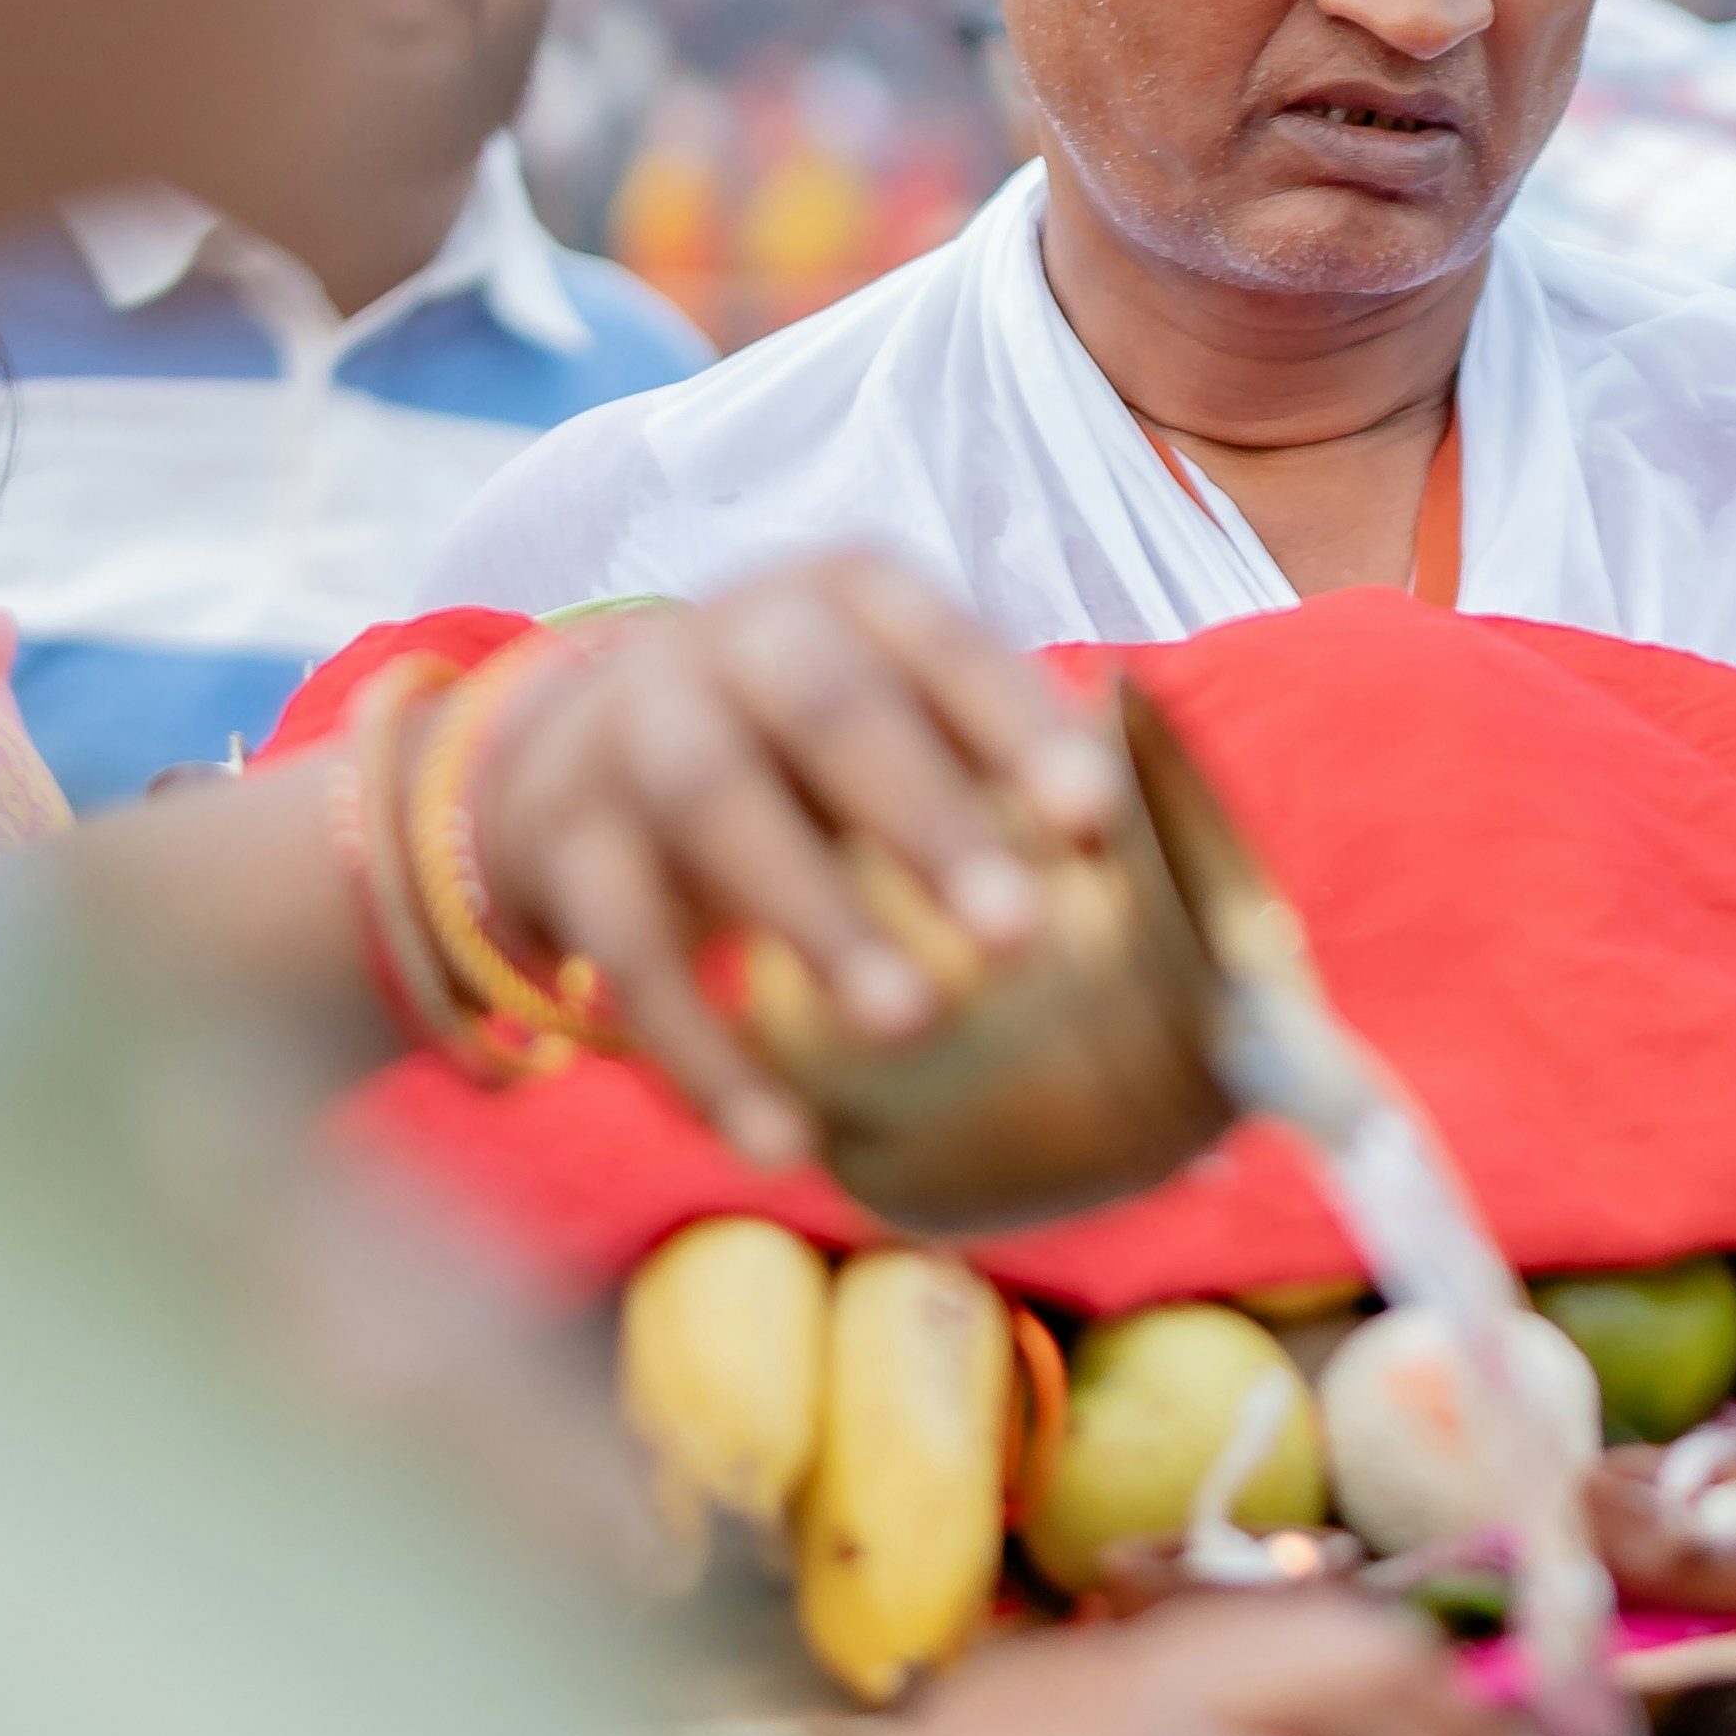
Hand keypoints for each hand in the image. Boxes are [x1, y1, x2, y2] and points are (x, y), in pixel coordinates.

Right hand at [460, 560, 1126, 1160]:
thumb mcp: (897, 717)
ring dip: (817, 915)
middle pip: (829, 711)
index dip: (1016, 724)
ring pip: (717, 809)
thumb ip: (1013, 779)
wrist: (574, 744)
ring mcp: (632, 733)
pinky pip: (629, 950)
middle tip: (1016, 937)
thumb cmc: (804, 742)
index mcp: (848, 597)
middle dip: (924, 818)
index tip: (1093, 820)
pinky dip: (702, 1051)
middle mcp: (734, 642)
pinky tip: (780, 1138)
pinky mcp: (564, 845)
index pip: (941, 643)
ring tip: (912, 1022)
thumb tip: (1171, 930)